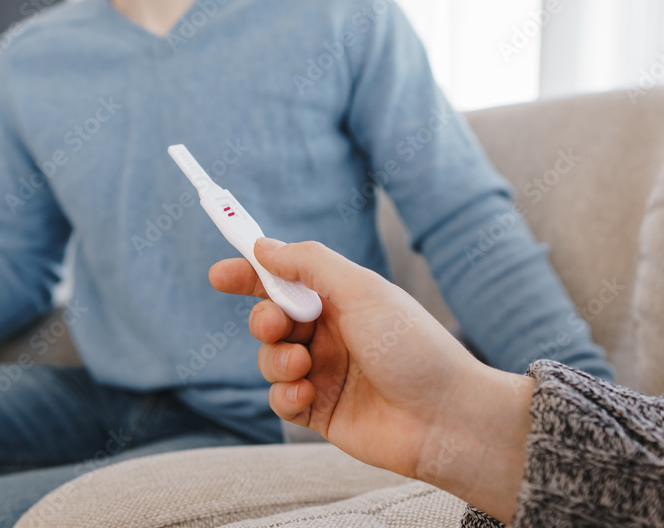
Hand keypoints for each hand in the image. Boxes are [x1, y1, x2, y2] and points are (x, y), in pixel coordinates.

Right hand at [210, 238, 534, 522]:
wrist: (445, 416)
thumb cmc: (412, 346)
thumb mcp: (360, 290)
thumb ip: (308, 264)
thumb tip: (264, 247)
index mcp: (341, 298)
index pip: (284, 279)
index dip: (250, 275)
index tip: (218, 274)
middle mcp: (330, 333)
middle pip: (270, 318)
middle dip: (264, 318)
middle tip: (278, 324)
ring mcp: (324, 373)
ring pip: (269, 358)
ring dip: (275, 358)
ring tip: (302, 365)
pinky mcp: (321, 411)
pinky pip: (280, 398)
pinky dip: (285, 393)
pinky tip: (306, 393)